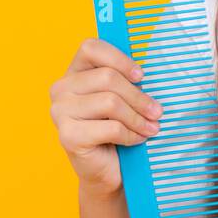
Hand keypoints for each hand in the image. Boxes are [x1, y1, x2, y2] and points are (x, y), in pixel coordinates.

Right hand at [48, 37, 164, 195]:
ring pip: (111, 102)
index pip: (90, 48)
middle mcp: (61, 89)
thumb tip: (149, 73)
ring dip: (138, 117)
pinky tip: (138, 139)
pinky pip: (111, 128)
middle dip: (139, 96)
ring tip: (151, 127)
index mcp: (73, 73)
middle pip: (107, 77)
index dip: (120, 59)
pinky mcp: (68, 135)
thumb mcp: (122, 99)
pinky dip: (131, 134)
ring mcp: (60, 112)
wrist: (107, 170)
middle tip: (157, 111)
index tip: (141, 76)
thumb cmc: (116, 129)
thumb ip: (127, 81)